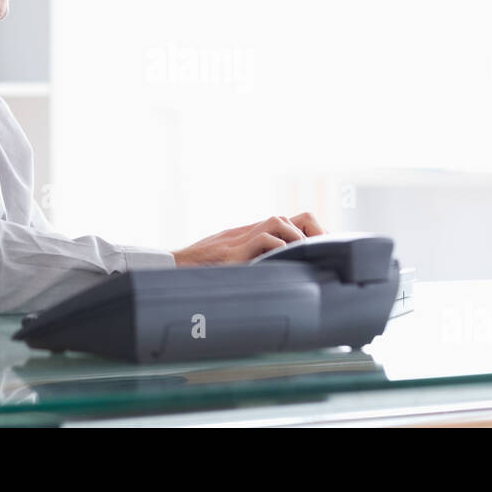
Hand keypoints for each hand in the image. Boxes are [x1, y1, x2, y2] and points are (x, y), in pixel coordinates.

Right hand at [173, 212, 326, 265]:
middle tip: (319, 254)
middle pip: (288, 217)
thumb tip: (276, 274)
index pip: (287, 221)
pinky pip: (261, 239)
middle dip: (310, 233)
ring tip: (302, 255)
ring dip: (295, 237)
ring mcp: (238, 241)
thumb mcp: (230, 262)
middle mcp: (245, 233)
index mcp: (248, 235)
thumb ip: (251, 259)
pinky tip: (281, 262)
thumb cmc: (199, 271)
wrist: (170, 270)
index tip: (321, 250)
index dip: (308, 233)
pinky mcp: (231, 254)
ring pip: (276, 221)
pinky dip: (277, 247)